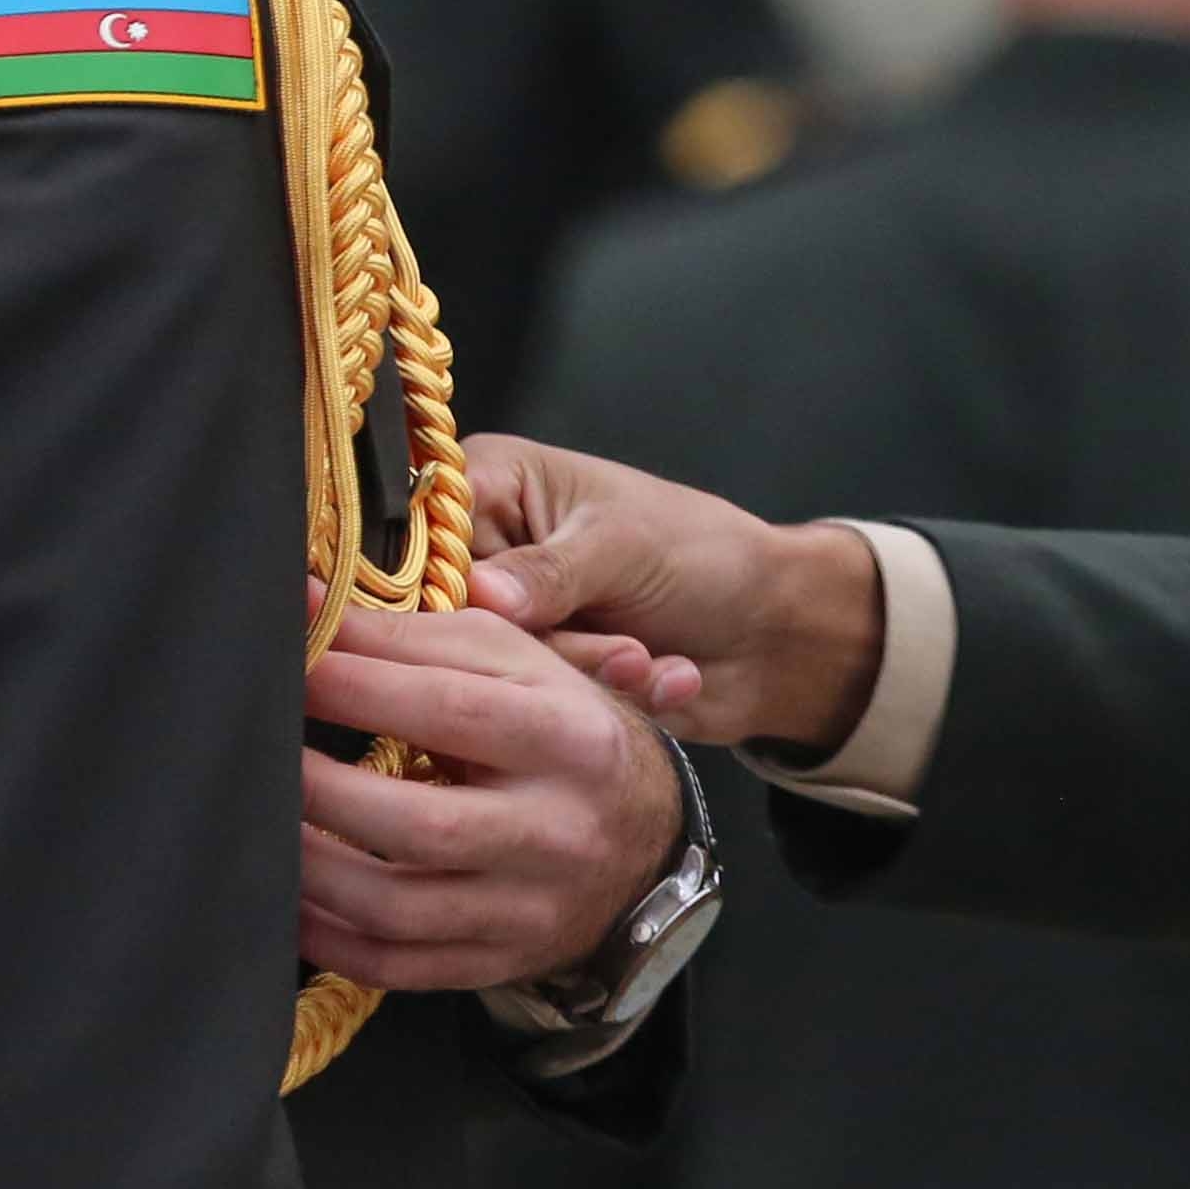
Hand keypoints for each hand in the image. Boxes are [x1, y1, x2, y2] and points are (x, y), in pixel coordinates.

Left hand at [293, 608, 688, 993]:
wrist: (645, 837)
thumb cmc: (561, 729)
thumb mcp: (517, 665)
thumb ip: (414, 636)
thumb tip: (303, 603)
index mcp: (569, 737)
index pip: (451, 709)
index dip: (357, 690)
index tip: (292, 671)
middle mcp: (558, 830)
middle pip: (422, 825)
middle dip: (322, 790)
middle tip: (267, 757)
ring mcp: (528, 909)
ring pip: (398, 910)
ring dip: (310, 869)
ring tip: (268, 825)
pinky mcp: (498, 961)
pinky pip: (393, 967)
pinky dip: (327, 937)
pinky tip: (295, 896)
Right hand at [460, 435, 885, 752]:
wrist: (767, 630)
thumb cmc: (699, 552)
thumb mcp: (623, 544)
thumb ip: (548, 571)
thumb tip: (478, 595)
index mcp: (489, 484)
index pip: (421, 535)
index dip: (442, 585)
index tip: (487, 619)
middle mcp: (482, 551)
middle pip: (448, 614)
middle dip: (539, 643)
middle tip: (620, 645)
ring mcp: (507, 621)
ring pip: (489, 669)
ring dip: (582, 674)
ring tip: (644, 655)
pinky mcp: (532, 677)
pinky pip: (531, 704)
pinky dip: (603, 696)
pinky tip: (662, 674)